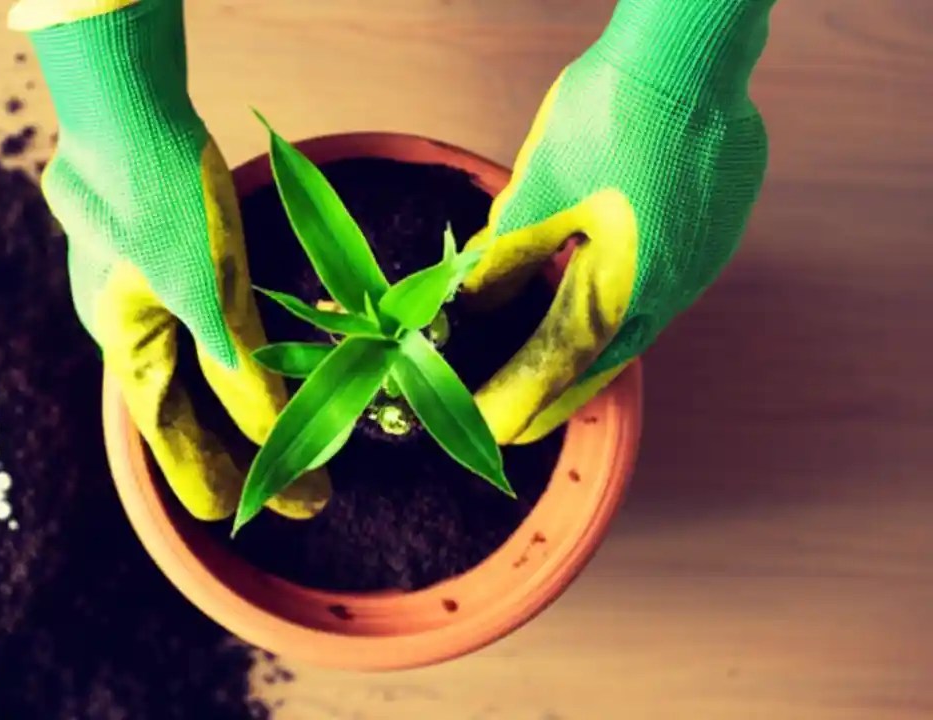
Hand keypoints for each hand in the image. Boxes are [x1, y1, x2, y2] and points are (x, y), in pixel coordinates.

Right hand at [9, 0, 329, 520]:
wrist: (126, 110)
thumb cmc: (160, 199)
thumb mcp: (207, 294)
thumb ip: (240, 371)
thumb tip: (277, 441)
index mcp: (130, 354)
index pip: (178, 444)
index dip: (226, 481)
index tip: (272, 512)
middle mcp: (132, 334)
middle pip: (191, 415)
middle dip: (249, 451)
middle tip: (313, 484)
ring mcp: (144, 298)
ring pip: (200, 373)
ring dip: (246, 406)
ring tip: (297, 432)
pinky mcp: (165, 263)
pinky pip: (206, 330)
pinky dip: (241, 356)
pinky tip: (266, 358)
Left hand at [463, 0, 774, 444]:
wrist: (691, 50)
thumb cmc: (609, 116)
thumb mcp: (538, 190)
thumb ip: (507, 256)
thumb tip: (474, 304)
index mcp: (626, 286)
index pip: (562, 362)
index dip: (523, 398)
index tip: (491, 429)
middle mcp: (674, 287)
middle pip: (608, 357)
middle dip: (560, 392)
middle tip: (523, 420)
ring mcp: (704, 258)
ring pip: (640, 321)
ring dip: (595, 350)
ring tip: (559, 373)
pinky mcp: (715, 227)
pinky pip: (665, 283)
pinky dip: (627, 302)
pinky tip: (611, 294)